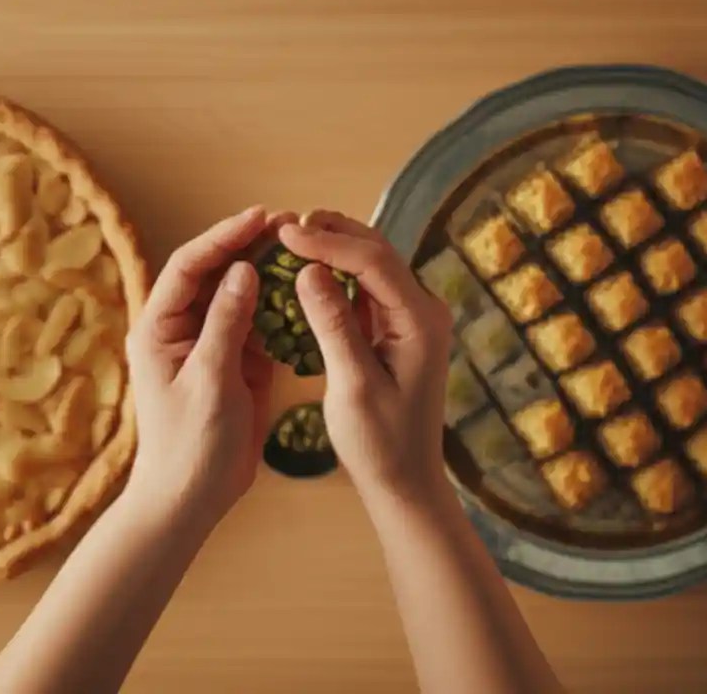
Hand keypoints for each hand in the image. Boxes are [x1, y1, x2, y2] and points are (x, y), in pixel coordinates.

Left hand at [124, 206, 274, 521]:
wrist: (189, 500)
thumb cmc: (189, 445)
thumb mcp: (210, 379)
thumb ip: (227, 322)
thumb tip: (245, 269)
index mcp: (159, 328)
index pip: (190, 266)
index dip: (224, 237)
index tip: (261, 217)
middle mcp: (181, 330)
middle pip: (216, 274)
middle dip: (249, 248)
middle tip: (290, 226)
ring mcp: (209, 346)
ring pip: (240, 297)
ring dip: (269, 276)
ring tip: (303, 251)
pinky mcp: (234, 365)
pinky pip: (257, 326)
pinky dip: (279, 311)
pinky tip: (305, 294)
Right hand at [278, 212, 453, 498]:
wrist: (404, 481)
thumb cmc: (379, 444)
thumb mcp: (352, 385)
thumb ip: (332, 324)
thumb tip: (308, 270)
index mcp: (419, 320)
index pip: (373, 260)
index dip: (327, 240)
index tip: (284, 232)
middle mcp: (423, 311)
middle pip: (376, 252)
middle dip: (330, 233)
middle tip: (283, 225)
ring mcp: (412, 319)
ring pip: (371, 266)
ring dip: (332, 249)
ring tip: (290, 239)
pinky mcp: (397, 330)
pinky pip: (365, 290)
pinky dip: (336, 276)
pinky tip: (306, 271)